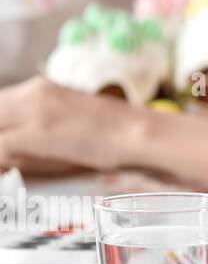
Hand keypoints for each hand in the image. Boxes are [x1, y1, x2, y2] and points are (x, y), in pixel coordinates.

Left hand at [0, 76, 124, 171]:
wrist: (139, 133)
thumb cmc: (111, 133)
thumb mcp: (68, 119)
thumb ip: (36, 124)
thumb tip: (10, 149)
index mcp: (39, 88)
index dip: (0, 128)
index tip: (6, 149)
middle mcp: (32, 93)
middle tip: (7, 161)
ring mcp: (34, 110)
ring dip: (1, 151)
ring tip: (9, 169)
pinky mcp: (38, 132)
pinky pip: (0, 147)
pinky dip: (3, 164)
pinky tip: (11, 175)